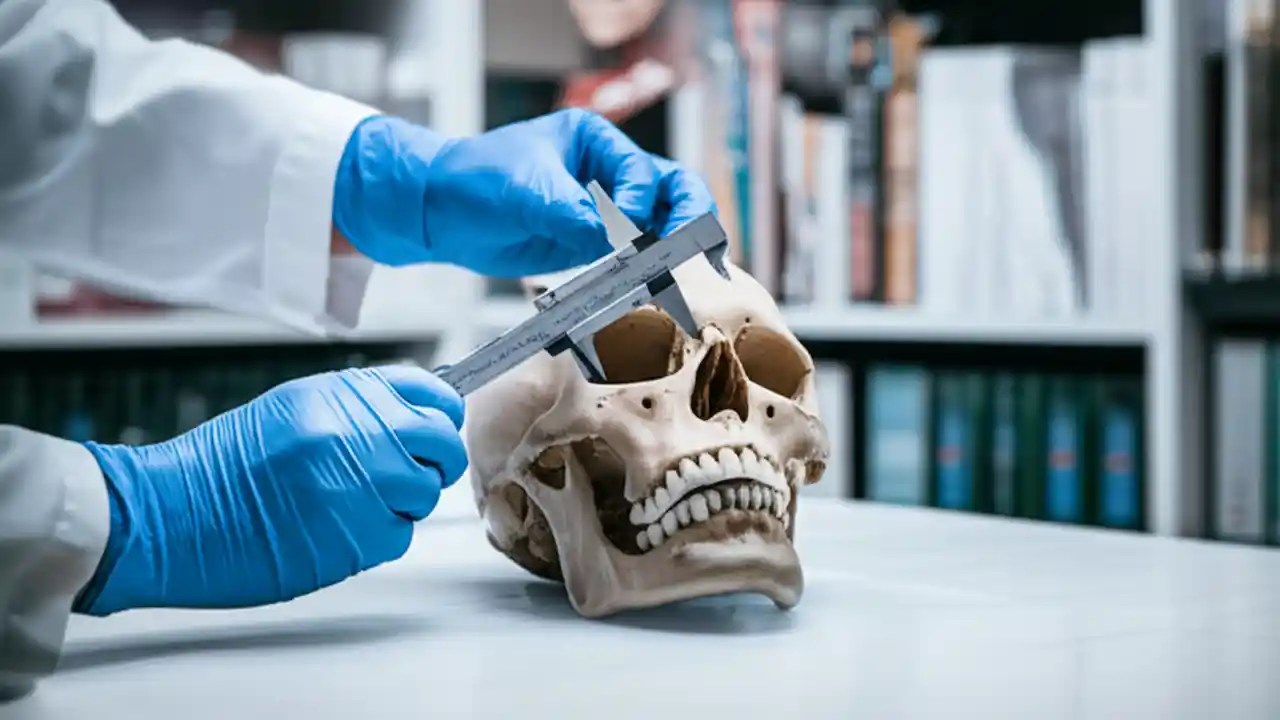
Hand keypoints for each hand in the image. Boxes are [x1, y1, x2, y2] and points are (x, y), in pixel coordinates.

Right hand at [74, 365, 466, 614]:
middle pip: (441, 443)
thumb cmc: (222, 467)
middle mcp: (358, 432)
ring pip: (422, 495)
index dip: (440, 414)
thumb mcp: (293, 410)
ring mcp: (360, 484)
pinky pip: (397, 537)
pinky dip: (375, 540)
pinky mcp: (354, 537)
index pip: (430, 392)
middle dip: (433, 462)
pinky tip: (334, 531)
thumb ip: (356, 409)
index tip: (437, 426)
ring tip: (350, 505)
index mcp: (341, 394)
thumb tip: (413, 416)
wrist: (167, 515)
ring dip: (400, 505)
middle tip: (409, 475)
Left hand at [332, 108, 715, 275]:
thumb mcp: (522, 192)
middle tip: (705, 249)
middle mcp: (607, 172)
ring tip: (700, 270)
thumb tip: (615, 240)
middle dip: (691, 219)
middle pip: (670, 192)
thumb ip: (571, 214)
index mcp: (595, 140)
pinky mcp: (592, 243)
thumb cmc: (471, 182)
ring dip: (678, 247)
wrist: (434, 213)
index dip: (637, 207)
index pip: (641, 174)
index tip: (621, 234)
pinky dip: (650, 271)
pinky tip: (664, 287)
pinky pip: (633, 257)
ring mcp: (602, 209)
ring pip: (660, 225)